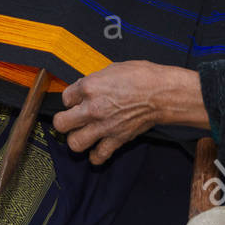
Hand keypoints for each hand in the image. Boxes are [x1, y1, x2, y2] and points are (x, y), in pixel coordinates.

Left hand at [53, 61, 206, 164]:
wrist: (163, 93)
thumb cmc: (142, 76)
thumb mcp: (113, 69)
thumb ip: (95, 80)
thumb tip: (85, 87)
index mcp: (90, 87)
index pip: (65, 97)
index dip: (71, 99)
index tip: (78, 100)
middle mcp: (92, 108)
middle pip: (61, 123)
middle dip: (63, 121)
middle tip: (71, 119)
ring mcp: (104, 126)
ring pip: (75, 143)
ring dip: (76, 139)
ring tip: (82, 134)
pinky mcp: (117, 139)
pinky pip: (98, 156)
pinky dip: (96, 155)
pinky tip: (97, 148)